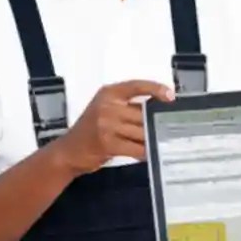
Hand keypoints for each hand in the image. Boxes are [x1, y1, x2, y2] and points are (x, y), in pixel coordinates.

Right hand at [53, 79, 173, 174]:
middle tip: (173, 128)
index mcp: (108, 93)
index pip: (137, 86)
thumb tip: (158, 109)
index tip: (171, 97)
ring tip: (164, 142)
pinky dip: (145, 152)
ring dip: (154, 139)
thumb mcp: (104, 110)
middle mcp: (107, 106)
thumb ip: (126, 107)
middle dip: (158, 122)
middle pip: (142, 113)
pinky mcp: (108, 143)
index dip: (156, 89)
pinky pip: (136, 148)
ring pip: (141, 131)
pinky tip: (151, 154)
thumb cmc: (89, 131)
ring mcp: (106, 125)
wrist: (68, 151)